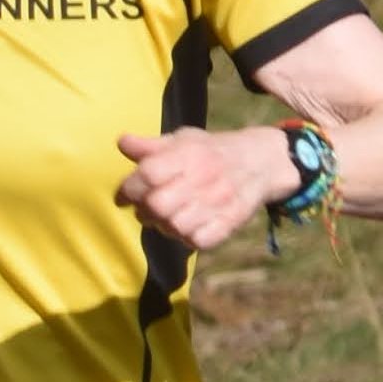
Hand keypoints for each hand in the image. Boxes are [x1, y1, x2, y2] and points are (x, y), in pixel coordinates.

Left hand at [114, 124, 293, 254]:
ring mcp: (218, 202)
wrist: (260, 162)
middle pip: (158, 205)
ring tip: (165, 217)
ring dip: (163, 226)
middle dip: (144, 209)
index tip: (124, 195)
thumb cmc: (211, 151)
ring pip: (174, 226)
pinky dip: (185, 238)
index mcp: (189, 153)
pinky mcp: (229, 223)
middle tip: (144, 208)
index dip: (129, 187)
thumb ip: (152, 146)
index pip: (149, 174)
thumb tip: (122, 143)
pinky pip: (197, 241)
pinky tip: (185, 228)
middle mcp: (203, 177)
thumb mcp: (184, 140)